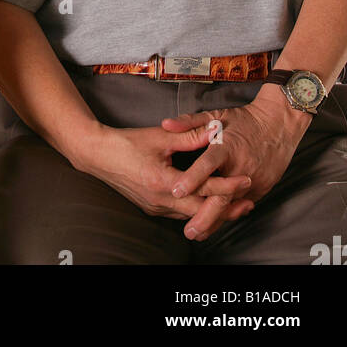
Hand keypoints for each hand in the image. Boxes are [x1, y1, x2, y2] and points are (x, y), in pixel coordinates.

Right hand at [76, 122, 253, 237]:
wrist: (98, 154)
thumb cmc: (126, 142)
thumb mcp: (160, 136)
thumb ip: (190, 135)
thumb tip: (215, 131)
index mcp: (163, 182)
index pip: (203, 188)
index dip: (227, 185)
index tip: (246, 180)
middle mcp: (160, 200)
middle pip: (201, 211)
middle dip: (226, 208)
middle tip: (248, 203)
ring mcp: (155, 207)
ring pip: (191, 215)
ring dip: (212, 210)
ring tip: (234, 205)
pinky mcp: (151, 208)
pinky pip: (180, 213)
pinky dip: (196, 209)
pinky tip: (206, 203)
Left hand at [161, 98, 308, 238]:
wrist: (279, 125)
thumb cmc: (244, 120)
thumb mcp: (216, 115)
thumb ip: (190, 122)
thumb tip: (166, 124)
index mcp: (227, 146)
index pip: (207, 164)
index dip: (192, 177)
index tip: (177, 190)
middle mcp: (240, 166)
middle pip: (222, 195)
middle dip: (205, 215)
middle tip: (189, 231)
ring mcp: (253, 179)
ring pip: (232, 205)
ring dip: (215, 221)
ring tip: (199, 234)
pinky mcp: (262, 188)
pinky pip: (242, 204)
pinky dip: (228, 214)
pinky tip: (215, 224)